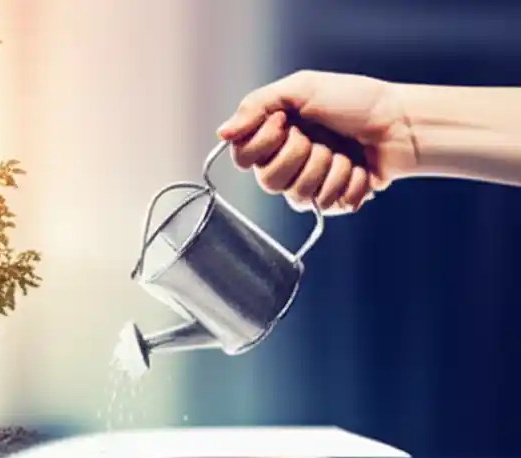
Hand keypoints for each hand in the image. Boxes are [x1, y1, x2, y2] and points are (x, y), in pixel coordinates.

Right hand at [217, 70, 416, 213]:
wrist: (400, 123)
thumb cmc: (354, 100)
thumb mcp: (302, 88)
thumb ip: (257, 106)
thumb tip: (222, 133)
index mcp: (271, 138)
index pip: (242, 158)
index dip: (264, 142)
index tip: (286, 121)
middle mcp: (284, 165)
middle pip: (269, 182)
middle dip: (302, 155)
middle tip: (321, 137)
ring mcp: (307, 186)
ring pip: (299, 195)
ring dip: (329, 168)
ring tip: (344, 151)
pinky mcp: (332, 202)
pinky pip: (329, 204)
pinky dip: (349, 181)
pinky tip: (359, 166)